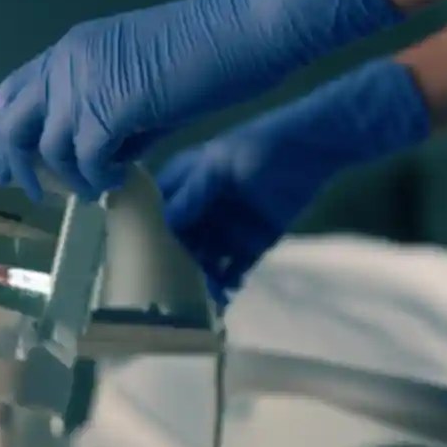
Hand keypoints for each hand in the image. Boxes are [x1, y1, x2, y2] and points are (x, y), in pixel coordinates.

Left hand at [0, 0, 402, 200]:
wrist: (246, 30)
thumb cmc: (210, 54)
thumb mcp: (145, 86)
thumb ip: (114, 118)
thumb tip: (99, 163)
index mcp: (76, 48)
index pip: (16, 90)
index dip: (8, 129)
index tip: (13, 163)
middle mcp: (70, 59)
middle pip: (13, 119)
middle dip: (14, 161)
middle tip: (29, 192)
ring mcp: (87, 80)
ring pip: (50, 147)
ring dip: (71, 177)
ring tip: (97, 189)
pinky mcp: (112, 105)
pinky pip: (87, 159)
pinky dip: (100, 178)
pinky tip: (118, 184)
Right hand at [157, 59, 430, 307]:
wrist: (311, 151)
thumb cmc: (259, 148)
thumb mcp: (218, 164)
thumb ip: (193, 193)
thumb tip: (165, 223)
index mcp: (187, 182)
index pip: (157, 210)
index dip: (146, 231)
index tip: (134, 257)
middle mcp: (202, 208)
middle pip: (179, 242)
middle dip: (174, 264)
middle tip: (168, 290)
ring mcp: (227, 226)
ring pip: (205, 259)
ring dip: (200, 278)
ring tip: (200, 298)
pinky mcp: (253, 242)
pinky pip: (235, 269)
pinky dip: (229, 283)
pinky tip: (226, 294)